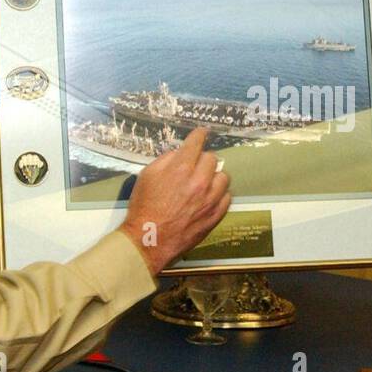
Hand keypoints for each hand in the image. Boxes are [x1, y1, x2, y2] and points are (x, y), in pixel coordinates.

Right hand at [118, 127, 231, 275]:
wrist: (149, 239)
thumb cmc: (144, 207)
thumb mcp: (147, 175)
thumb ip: (166, 160)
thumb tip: (180, 154)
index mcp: (181, 168)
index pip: (197, 143)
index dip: (199, 135)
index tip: (202, 133)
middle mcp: (199, 181)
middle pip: (212, 159)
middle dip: (203, 159)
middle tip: (195, 166)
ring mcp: (210, 199)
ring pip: (224, 177)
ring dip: (214, 177)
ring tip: (205, 183)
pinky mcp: (215, 215)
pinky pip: (227, 197)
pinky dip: (219, 194)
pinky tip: (210, 197)